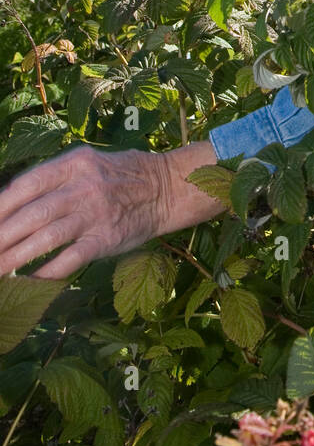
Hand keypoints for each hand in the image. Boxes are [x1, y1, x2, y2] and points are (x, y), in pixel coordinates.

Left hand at [0, 141, 224, 279]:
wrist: (166, 188)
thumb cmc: (121, 176)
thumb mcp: (88, 163)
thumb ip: (55, 178)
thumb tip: (12, 200)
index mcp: (74, 164)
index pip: (26, 185)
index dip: (1, 206)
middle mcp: (83, 187)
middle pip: (31, 215)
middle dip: (1, 237)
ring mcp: (95, 214)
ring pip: (45, 238)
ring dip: (14, 258)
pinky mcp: (106, 239)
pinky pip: (70, 259)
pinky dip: (46, 273)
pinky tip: (28, 281)